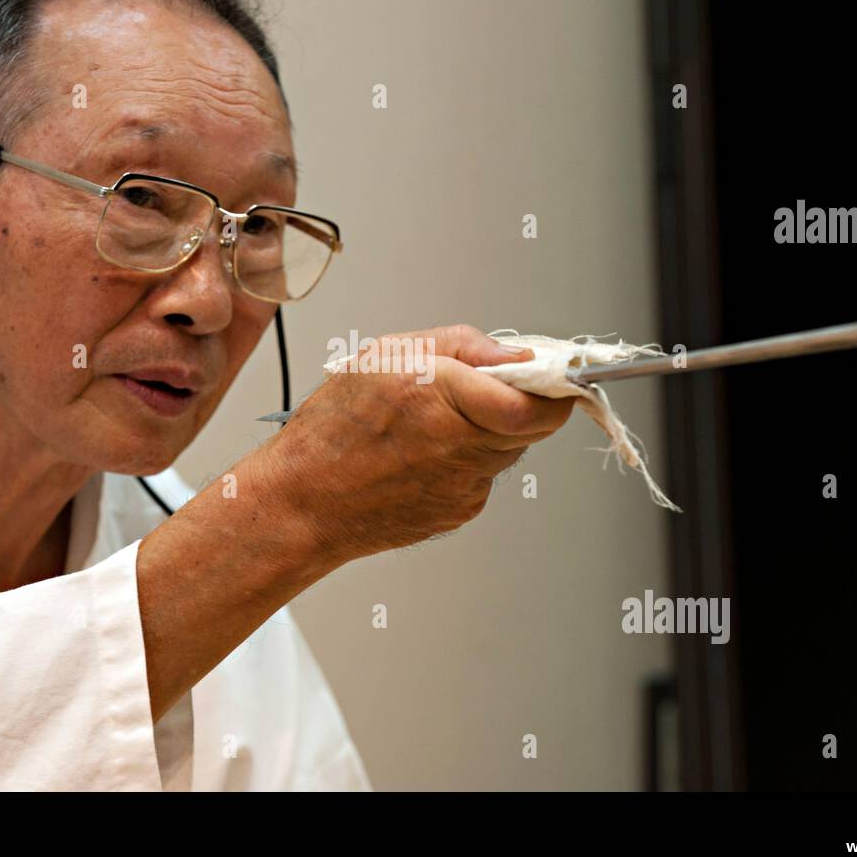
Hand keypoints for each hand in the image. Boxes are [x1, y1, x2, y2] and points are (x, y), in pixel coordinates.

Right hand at [239, 324, 576, 570]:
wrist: (304, 502)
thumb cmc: (332, 430)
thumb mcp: (385, 356)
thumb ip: (460, 346)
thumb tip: (516, 355)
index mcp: (441, 398)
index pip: (534, 402)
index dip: (552, 384)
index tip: (552, 371)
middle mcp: (459, 449)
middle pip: (534, 424)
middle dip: (522, 400)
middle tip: (491, 386)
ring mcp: (464, 487)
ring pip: (508, 447)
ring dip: (491, 427)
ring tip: (438, 420)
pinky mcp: (461, 511)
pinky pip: (483, 474)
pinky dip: (467, 458)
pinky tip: (425, 453)